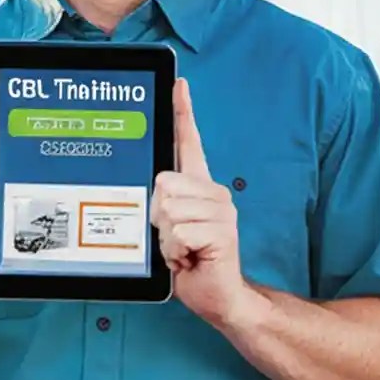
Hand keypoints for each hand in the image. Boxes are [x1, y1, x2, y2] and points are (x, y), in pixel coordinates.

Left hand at [151, 78, 252, 327]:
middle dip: (157, 217)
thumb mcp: (168, 226)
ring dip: (166, 238)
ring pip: (169, 208)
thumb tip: (156, 186)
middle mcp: (213, 192)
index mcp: (198, 185)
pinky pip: (179, 231)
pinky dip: (176, 251)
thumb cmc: (189, 259)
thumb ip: (162, 201)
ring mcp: (221, 210)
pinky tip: (190, 258)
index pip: (189, 141)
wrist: (217, 294)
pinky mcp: (223, 231)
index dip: (183, 112)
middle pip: (163, 183)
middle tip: (173, 238)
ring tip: (182, 249)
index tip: (180, 85)